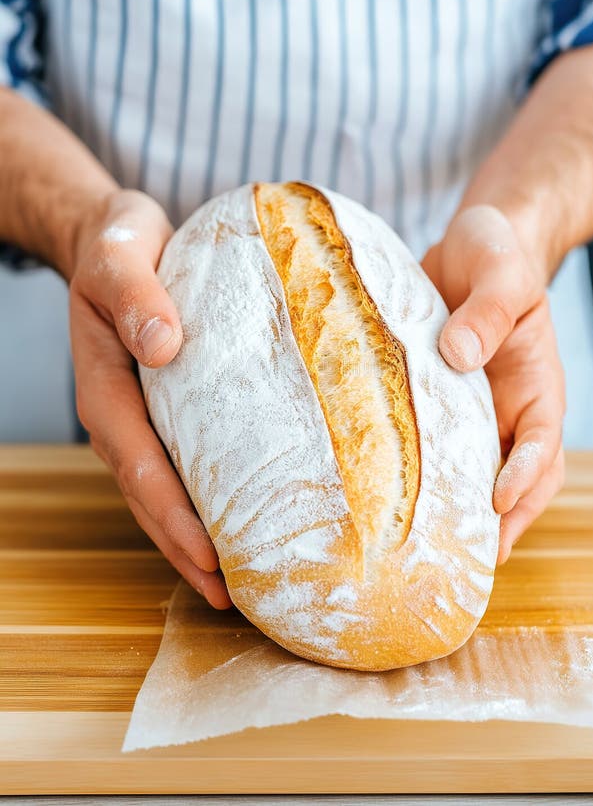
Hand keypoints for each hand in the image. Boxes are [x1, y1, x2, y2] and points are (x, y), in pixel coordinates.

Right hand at [70, 189, 231, 607]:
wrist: (114, 240)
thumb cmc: (119, 246)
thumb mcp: (120, 253)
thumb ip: (135, 294)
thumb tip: (165, 346)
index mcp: (106, 390)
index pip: (140, 466)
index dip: (174, 517)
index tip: (213, 556)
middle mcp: (120, 417)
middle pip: (152, 498)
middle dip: (189, 551)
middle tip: (236, 596)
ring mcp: (141, 420)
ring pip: (165, 493)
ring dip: (197, 540)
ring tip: (241, 583)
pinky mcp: (164, 413)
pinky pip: (183, 467)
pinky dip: (208, 503)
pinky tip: (242, 522)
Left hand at [422, 205, 565, 563]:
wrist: (472, 247)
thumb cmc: (496, 254)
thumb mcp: (501, 271)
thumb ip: (488, 309)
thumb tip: (458, 356)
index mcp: (536, 382)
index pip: (541, 440)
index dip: (525, 475)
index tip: (498, 501)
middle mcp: (507, 407)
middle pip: (516, 478)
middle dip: (499, 521)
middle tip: (466, 557)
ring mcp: (472, 409)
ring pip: (473, 472)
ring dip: (459, 510)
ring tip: (427, 547)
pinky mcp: (436, 403)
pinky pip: (433, 446)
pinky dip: (422, 475)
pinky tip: (391, 495)